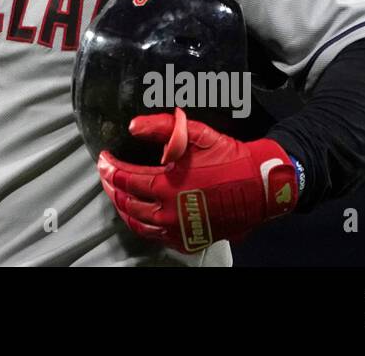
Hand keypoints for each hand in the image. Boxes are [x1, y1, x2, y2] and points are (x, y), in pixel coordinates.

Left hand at [96, 106, 297, 252]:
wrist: (261, 187)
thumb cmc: (229, 159)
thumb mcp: (196, 134)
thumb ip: (162, 127)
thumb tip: (133, 125)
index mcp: (167, 186)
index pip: (124, 179)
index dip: (109, 168)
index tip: (103, 158)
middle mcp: (169, 212)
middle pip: (126, 202)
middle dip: (111, 186)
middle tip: (106, 173)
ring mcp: (179, 229)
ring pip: (138, 222)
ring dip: (123, 206)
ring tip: (117, 193)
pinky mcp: (189, 239)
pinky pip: (156, 236)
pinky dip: (142, 224)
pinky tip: (140, 213)